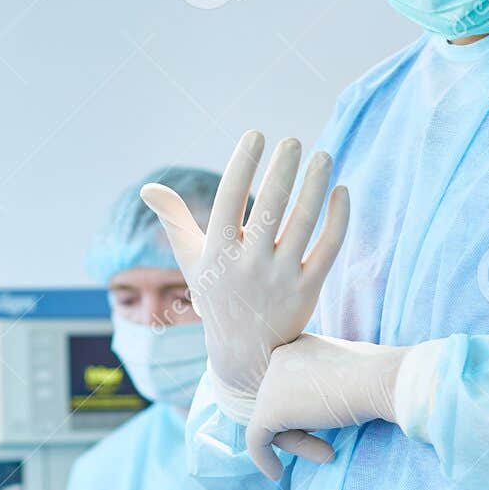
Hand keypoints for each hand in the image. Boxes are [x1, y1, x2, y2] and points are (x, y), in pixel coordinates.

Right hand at [140, 130, 348, 423]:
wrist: (245, 355)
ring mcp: (280, 278)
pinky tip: (341, 192)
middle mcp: (248, 265)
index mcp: (217, 253)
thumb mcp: (192, 260)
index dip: (242, 164)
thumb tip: (148, 188)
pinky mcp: (307, 291)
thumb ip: (173, 221)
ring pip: (303, 223)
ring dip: (315, 186)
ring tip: (323, 155)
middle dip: (282, 170)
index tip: (255, 134)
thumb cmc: (216, 295)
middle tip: (293, 140)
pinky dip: (337, 220)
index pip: (229, 199)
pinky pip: (327, 249)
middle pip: (270, 208)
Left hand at [245, 333, 405, 478]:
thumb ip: (330, 383)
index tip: (323, 426)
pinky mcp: (269, 409)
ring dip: (299, 443)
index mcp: (297, 346)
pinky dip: (263, 458)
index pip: (293, 384)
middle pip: (281, 403)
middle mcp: (279, 358)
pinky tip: (276, 474)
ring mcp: (271, 382)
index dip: (307, 410)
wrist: (381, 379)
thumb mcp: (351, 373)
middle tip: (329, 447)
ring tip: (329, 454)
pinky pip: (256, 439)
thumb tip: (325, 404)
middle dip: (303, 428)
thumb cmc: (378, 377)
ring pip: (274, 422)